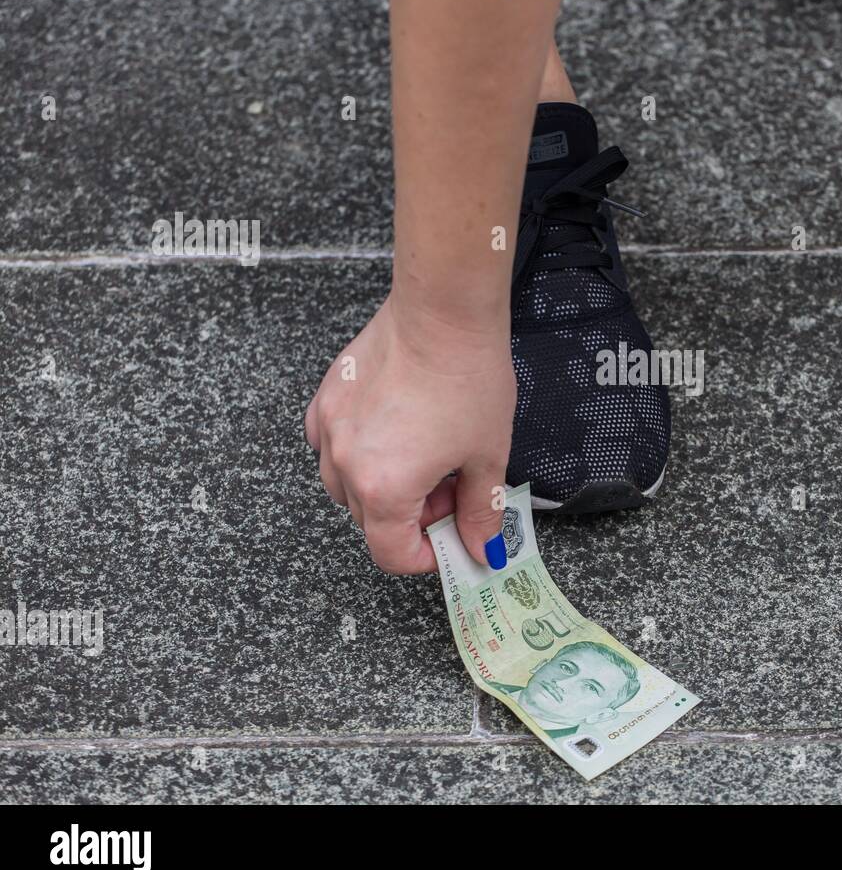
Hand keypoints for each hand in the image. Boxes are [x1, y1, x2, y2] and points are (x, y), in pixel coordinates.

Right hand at [304, 297, 515, 572]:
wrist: (443, 312)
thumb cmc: (467, 376)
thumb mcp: (487, 455)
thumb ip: (480, 511)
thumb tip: (482, 549)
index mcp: (385, 487)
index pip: (392, 553)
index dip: (426, 556)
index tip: (450, 540)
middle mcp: (346, 463)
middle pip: (372, 521)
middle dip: (414, 516)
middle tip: (453, 486)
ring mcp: (329, 429)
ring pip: (347, 486)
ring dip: (384, 487)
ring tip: (427, 456)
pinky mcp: (326, 399)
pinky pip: (331, 445)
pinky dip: (358, 451)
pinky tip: (395, 432)